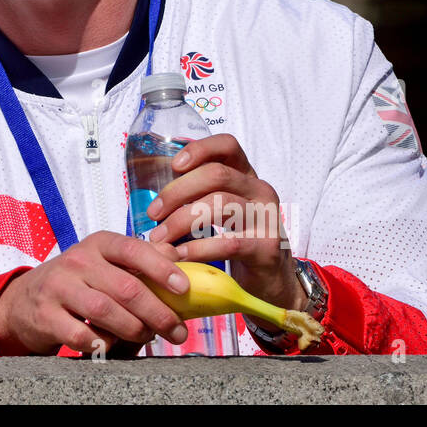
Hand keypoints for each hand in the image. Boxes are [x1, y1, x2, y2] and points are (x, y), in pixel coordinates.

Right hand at [0, 230, 191, 355]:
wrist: (25, 299)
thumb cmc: (78, 280)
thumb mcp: (104, 262)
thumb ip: (140, 258)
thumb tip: (176, 254)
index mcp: (98, 244)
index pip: (133, 250)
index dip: (161, 268)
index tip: (183, 288)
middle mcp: (77, 261)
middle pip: (126, 288)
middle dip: (158, 313)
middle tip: (177, 331)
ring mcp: (59, 287)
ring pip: (106, 312)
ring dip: (134, 330)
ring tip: (146, 337)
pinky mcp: (46, 316)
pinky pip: (82, 335)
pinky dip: (102, 344)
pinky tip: (110, 344)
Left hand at [145, 133, 305, 329]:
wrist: (273, 281)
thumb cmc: (241, 240)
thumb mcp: (224, 210)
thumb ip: (199, 195)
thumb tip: (155, 196)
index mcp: (247, 176)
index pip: (228, 145)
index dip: (199, 149)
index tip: (174, 165)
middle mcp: (260, 191)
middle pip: (216, 175)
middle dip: (177, 192)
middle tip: (153, 213)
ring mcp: (267, 218)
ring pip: (220, 204)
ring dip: (181, 221)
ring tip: (159, 238)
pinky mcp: (266, 248)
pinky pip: (228, 243)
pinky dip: (197, 249)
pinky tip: (179, 256)